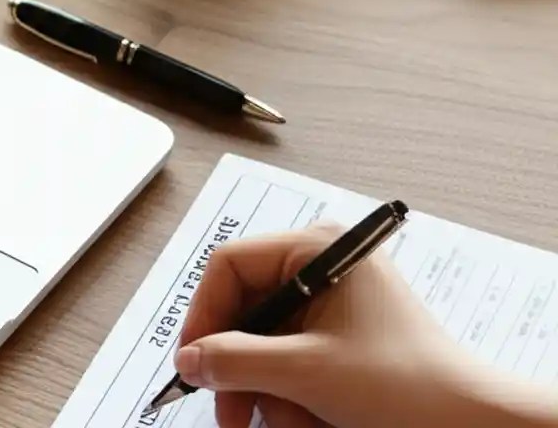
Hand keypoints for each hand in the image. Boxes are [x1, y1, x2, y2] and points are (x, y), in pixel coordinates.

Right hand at [175, 225, 557, 427]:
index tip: (194, 360)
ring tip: (279, 423)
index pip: (231, 265)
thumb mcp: (307, 371)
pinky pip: (289, 357)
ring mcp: (331, 300)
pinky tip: (302, 419)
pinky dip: (287, 392)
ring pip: (263, 340)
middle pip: (245, 307)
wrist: (470, 422)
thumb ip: (236, 360)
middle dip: (235, 365)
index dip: (204, 314)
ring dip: (262, 388)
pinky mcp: (338, 333)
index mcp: (317, 248)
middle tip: (226, 407)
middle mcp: (322, 265)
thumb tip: (189, 358)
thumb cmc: (408, 384)